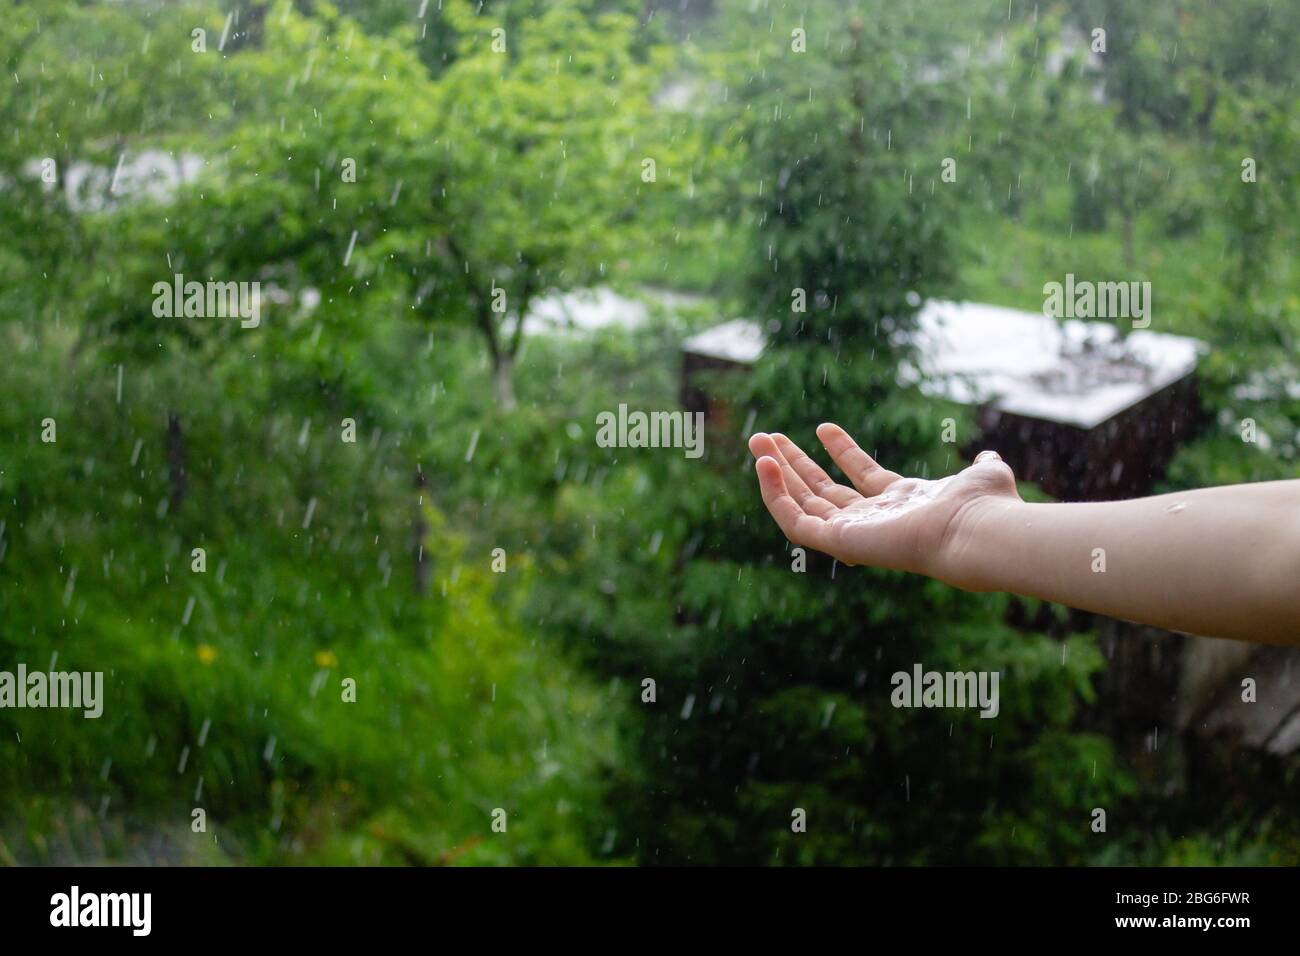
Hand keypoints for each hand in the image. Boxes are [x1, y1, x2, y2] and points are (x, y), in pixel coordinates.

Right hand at [748, 424, 1020, 584]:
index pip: (862, 477)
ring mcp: (852, 533)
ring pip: (801, 504)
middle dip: (795, 463)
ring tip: (757, 442)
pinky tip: (764, 465)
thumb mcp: (983, 475)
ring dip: (777, 473)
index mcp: (900, 504)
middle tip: (768, 437)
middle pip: (822, 490)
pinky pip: (794, 520)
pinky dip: (775, 494)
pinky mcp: (837, 541)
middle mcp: (873, 521)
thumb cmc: (982, 506)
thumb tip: (989, 458)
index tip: (823, 427)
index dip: (842, 451)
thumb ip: (981, 466)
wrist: (973, 531)